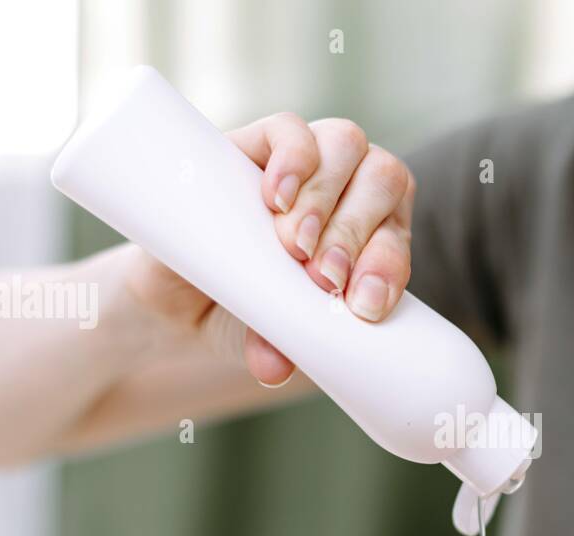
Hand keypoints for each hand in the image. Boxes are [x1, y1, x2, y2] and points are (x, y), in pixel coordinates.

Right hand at [121, 113, 414, 385]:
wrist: (176, 286)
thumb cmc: (238, 309)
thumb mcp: (257, 337)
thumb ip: (269, 347)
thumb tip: (273, 369)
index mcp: (370, 239)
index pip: (398, 238)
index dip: (389, 266)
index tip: (363, 304)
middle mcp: (348, 191)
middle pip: (383, 182)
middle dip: (357, 233)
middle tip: (321, 277)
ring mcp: (307, 162)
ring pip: (347, 146)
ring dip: (326, 196)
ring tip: (293, 245)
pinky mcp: (259, 142)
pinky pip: (292, 129)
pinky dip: (294, 155)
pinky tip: (277, 194)